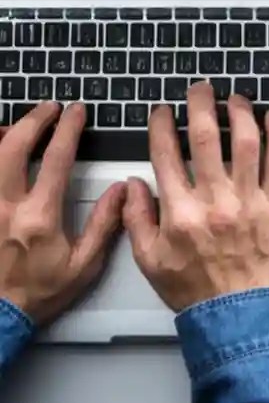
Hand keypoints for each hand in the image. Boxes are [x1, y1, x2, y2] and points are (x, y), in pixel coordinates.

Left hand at [0, 103, 125, 324]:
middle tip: (49, 107)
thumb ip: (105, 225)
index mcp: (39, 216)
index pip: (57, 158)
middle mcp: (6, 206)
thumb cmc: (38, 294)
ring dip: (4, 134)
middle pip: (14, 146)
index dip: (68, 129)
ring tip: (18, 124)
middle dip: (33, 119)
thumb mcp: (84, 266)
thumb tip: (122, 191)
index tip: (76, 112)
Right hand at [123, 85, 268, 311]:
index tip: (161, 110)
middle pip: (205, 138)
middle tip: (200, 88)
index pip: (166, 155)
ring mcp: (247, 201)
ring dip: (240, 113)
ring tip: (236, 97)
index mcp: (179, 211)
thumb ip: (136, 219)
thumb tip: (131, 185)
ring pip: (245, 143)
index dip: (161, 126)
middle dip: (201, 105)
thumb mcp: (148, 259)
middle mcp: (213, 200)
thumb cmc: (192, 288)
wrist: (234, 310)